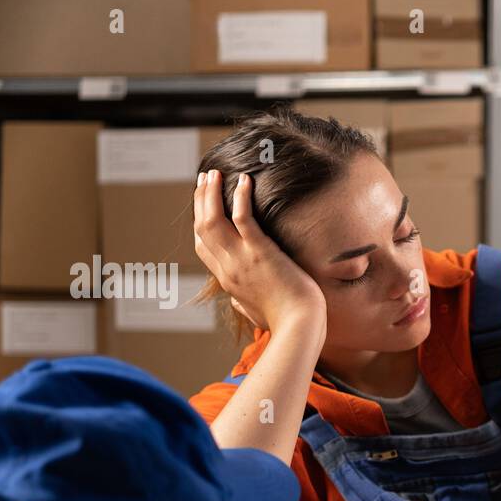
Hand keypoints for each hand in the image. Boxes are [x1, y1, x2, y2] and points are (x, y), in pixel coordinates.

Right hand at [192, 170, 326, 338]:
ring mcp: (241, 260)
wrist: (300, 326)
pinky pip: (243, 219)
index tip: (204, 203)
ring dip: (212, 193)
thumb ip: (243, 303)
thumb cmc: (285, 321)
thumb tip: (237, 302)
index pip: (203, 246)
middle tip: (205, 178)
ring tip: (215, 174)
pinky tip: (245, 181)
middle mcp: (228, 268)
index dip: (200, 221)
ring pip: (213, 220)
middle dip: (201, 200)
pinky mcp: (261, 253)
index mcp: (227, 281)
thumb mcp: (254, 313)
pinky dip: (241, 198)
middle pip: (202, 227)